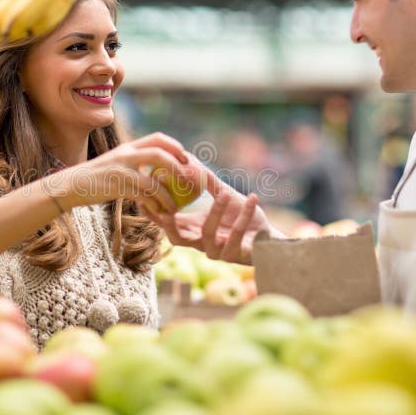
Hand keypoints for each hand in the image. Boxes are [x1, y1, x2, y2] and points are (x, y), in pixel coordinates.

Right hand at [51, 133, 190, 213]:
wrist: (71, 185)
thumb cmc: (97, 177)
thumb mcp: (116, 162)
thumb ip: (135, 161)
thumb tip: (159, 170)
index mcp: (128, 147)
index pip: (157, 138)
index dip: (175, 146)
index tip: (186, 158)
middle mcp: (125, 155)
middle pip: (159, 155)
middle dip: (178, 167)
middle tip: (188, 181)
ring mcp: (121, 171)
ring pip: (152, 181)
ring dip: (167, 196)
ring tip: (174, 207)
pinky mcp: (116, 187)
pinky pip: (142, 197)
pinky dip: (153, 205)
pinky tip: (157, 212)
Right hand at [147, 164, 281, 264]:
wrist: (268, 236)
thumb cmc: (242, 217)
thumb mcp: (224, 195)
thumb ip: (207, 181)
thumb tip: (191, 158)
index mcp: (194, 230)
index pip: (167, 225)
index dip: (154, 215)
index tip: (146, 197)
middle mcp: (201, 244)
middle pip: (177, 239)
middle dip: (170, 225)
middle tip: (169, 209)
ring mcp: (218, 252)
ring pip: (208, 235)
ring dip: (215, 212)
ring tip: (223, 193)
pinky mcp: (237, 256)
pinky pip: (237, 234)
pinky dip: (244, 213)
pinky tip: (252, 198)